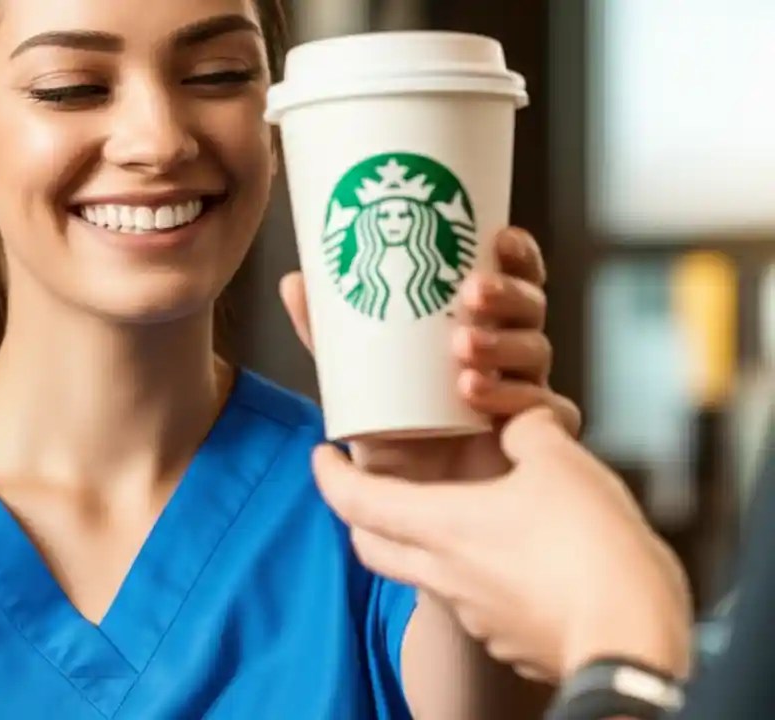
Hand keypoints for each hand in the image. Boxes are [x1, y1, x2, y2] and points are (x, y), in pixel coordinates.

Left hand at [280, 227, 580, 479]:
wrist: (407, 511)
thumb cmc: (391, 437)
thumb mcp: (356, 383)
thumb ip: (328, 338)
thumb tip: (294, 282)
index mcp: (480, 330)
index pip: (513, 280)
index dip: (517, 256)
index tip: (498, 237)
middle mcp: (511, 359)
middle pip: (531, 310)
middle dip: (507, 295)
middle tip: (470, 293)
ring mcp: (530, 398)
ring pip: (538, 354)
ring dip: (503, 343)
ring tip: (462, 347)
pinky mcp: (539, 442)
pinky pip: (547, 412)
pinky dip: (515, 397)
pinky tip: (477, 393)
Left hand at [312, 407, 692, 681]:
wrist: (634, 644)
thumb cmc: (592, 552)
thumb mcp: (561, 462)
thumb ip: (529, 431)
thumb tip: (521, 422)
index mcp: (441, 526)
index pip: (356, 502)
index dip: (330, 476)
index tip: (321, 455)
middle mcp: (444, 574)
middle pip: (373, 547)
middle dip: (361, 516)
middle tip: (367, 490)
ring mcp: (475, 613)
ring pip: (428, 574)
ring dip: (429, 545)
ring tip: (460, 515)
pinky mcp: (510, 638)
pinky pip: (479, 602)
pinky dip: (481, 576)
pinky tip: (518, 560)